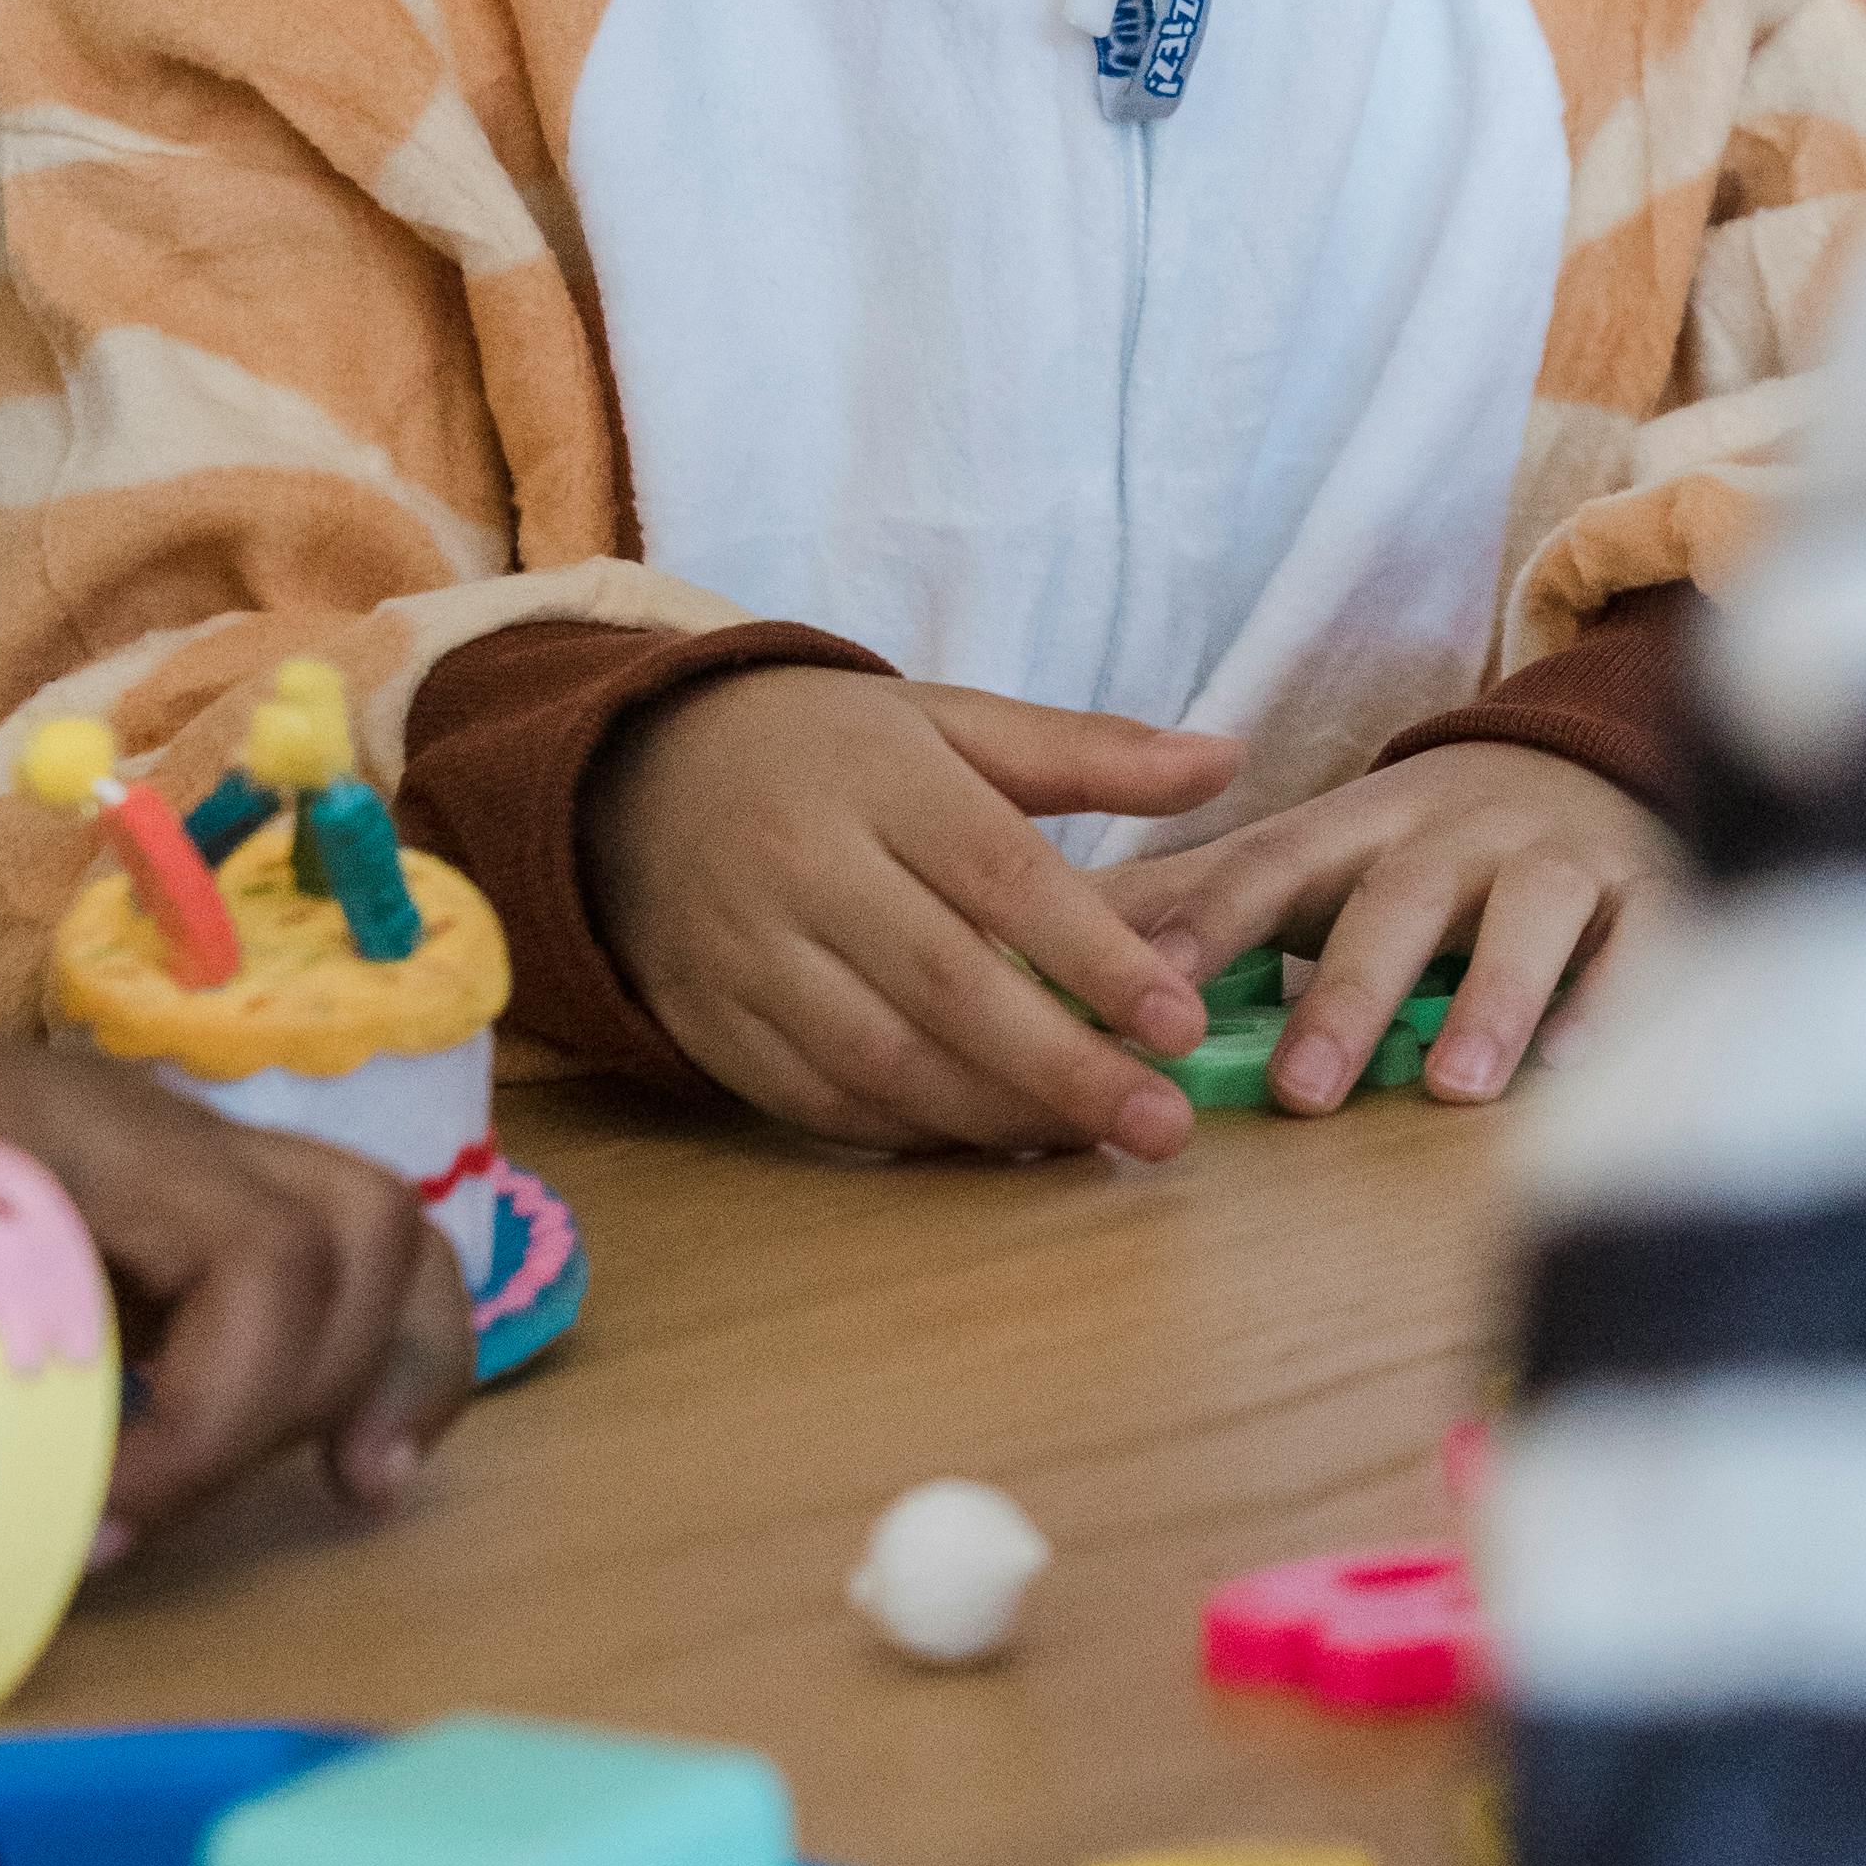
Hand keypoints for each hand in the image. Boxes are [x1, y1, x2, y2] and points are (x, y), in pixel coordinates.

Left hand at [0, 1040, 471, 1559]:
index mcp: (77, 1130)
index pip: (254, 1256)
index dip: (215, 1415)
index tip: (103, 1526)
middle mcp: (166, 1133)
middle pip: (351, 1228)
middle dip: (299, 1395)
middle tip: (162, 1513)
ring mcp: (194, 1168)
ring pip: (382, 1229)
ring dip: (384, 1365)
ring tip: (346, 1485)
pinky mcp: (194, 1222)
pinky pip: (356, 1258)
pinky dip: (392, 1355)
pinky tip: (362, 1464)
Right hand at [586, 667, 1239, 1156]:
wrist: (639, 774)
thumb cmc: (833, 750)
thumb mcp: (950, 722)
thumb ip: (1088, 752)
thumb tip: (1226, 760)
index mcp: (880, 778)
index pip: (1003, 875)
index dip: (1095, 958)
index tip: (1182, 1024)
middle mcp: (804, 866)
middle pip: (946, 985)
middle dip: (1062, 1068)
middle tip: (1163, 1126)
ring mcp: (746, 953)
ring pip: (880, 1059)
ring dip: (993, 1115)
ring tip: (1090, 1143)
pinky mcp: (710, 1023)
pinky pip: (817, 1101)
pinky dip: (907, 1132)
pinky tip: (987, 1141)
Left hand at [1107, 744, 1675, 1111]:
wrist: (1587, 770)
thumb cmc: (1418, 853)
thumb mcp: (1315, 860)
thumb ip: (1197, 906)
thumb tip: (1033, 960)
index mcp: (1357, 827)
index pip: (1270, 865)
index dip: (1211, 922)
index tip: (1154, 994)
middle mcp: (1456, 834)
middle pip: (1399, 901)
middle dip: (1349, 993)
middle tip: (1304, 1093)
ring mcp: (1557, 858)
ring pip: (1528, 916)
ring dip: (1490, 998)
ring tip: (1448, 1088)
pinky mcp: (1649, 889)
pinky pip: (1643, 941)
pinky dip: (1616, 999)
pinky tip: (1582, 1065)